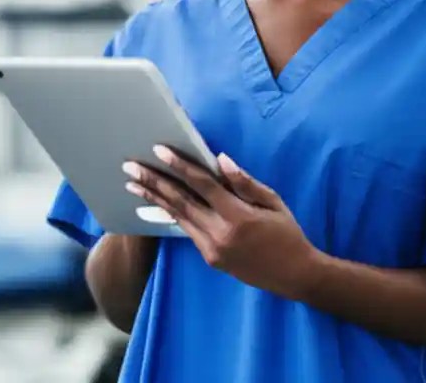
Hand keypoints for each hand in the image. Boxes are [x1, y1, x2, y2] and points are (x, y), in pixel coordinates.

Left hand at [123, 145, 321, 300]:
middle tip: (130, 167)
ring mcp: (212, 249)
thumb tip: (220, 159)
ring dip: (154, 199)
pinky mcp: (210, 258)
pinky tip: (156, 204)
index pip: (202, 185)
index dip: (180, 165)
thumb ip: (245, 182)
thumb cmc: (287, 233)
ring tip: (132, 185)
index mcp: (238, 216)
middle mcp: (220, 234)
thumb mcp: (273, 202)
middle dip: (153, 182)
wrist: (295, 274)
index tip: (159, 150)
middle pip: (180, 201)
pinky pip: (187, 231)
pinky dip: (171, 215)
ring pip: (178, 217)